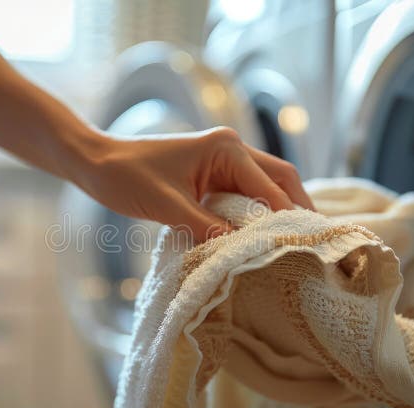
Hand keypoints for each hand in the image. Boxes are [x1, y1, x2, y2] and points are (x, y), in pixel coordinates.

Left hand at [73, 127, 314, 242]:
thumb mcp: (167, 206)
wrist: (96, 163)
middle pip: (281, 180)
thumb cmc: (126, 176)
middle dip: (298, 209)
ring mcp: (224, 161)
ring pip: (266, 187)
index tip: (303, 246)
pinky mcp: (213, 175)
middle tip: (316, 243)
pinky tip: (263, 237)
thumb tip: (243, 253)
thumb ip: (207, 228)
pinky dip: (258, 214)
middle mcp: (232, 149)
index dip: (287, 218)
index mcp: (226, 148)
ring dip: (280, 212)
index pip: (270, 187)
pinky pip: (246, 195)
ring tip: (296, 244)